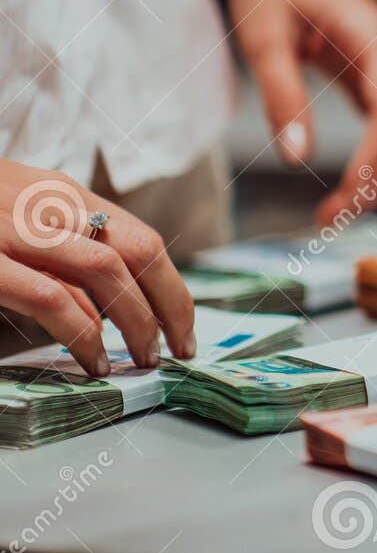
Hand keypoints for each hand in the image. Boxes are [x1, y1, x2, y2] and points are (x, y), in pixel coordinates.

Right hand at [0, 160, 196, 373]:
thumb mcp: (13, 209)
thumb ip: (58, 238)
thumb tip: (107, 303)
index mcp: (57, 191)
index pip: (140, 237)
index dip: (171, 285)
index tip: (183, 324)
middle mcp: (44, 203)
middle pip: (137, 251)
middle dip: (170, 305)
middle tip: (179, 349)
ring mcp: (12, 228)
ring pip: (106, 270)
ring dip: (135, 321)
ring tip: (144, 359)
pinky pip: (49, 296)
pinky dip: (80, 332)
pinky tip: (93, 361)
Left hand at [210, 0, 376, 228]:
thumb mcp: (262, 36)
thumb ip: (281, 96)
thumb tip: (299, 160)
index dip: (372, 160)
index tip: (343, 197)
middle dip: (373, 180)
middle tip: (328, 221)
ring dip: (372, 176)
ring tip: (331, 213)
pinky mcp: (370, 73)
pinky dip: (367, 160)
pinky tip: (342, 187)